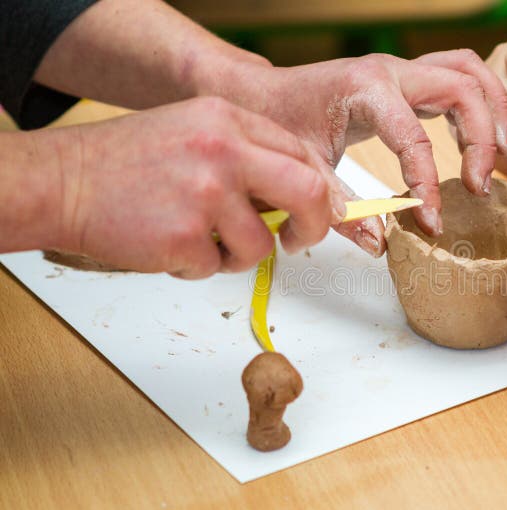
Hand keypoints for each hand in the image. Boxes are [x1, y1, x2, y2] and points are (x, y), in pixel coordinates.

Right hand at [50, 97, 342, 278]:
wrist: (65, 182)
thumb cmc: (126, 162)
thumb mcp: (194, 130)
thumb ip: (246, 152)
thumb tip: (298, 194)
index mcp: (228, 121)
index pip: (302, 156)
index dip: (317, 191)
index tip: (314, 212)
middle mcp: (224, 151)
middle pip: (309, 193)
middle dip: (313, 226)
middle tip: (299, 241)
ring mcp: (206, 194)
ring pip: (261, 245)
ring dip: (235, 255)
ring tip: (199, 240)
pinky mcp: (186, 237)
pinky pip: (217, 267)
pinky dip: (197, 266)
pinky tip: (168, 244)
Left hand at [228, 51, 506, 251]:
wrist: (262, 93)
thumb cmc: (279, 124)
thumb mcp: (305, 169)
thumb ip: (341, 208)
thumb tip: (381, 244)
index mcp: (364, 88)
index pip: (415, 140)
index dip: (429, 186)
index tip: (431, 223)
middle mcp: (390, 70)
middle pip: (462, 90)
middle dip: (481, 141)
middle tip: (479, 188)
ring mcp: (401, 68)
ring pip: (469, 72)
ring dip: (494, 109)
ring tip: (506, 153)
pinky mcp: (406, 77)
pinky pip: (459, 74)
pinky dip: (483, 99)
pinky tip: (486, 135)